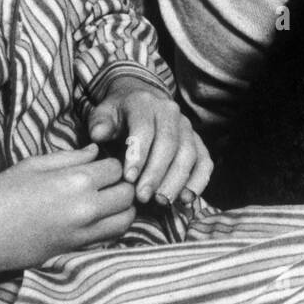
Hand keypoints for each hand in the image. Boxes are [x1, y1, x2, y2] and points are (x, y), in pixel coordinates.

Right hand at [0, 147, 134, 293]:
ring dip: (123, 207)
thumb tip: (96, 151)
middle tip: (108, 181)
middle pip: (128, 194)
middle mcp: (86, 208)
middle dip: (123, 184)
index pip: (116, 168)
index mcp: (75, 181)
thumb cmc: (0, 195)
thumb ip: (70, 157)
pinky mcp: (76, 250)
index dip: (110, 163)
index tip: (100, 163)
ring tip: (108, 199)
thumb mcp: (33, 165)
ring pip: (127, 220)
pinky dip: (113, 226)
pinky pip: (111, 238)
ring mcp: (83, 233)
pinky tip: (98, 217)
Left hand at [88, 76, 212, 207]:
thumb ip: (100, 124)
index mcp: (144, 103)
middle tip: (143, 197)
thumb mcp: (103, 114)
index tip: (129, 179)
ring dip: (176, 180)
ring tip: (161, 201)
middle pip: (169, 143)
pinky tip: (187, 199)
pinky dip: (199, 181)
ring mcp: (186, 127)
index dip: (138, 154)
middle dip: (156, 173)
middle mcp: (170, 112)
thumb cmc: (118, 115)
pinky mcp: (197, 141)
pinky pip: (205, 161)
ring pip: (188, 153)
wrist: (139, 101)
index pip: (144, 128)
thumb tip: (98, 134)